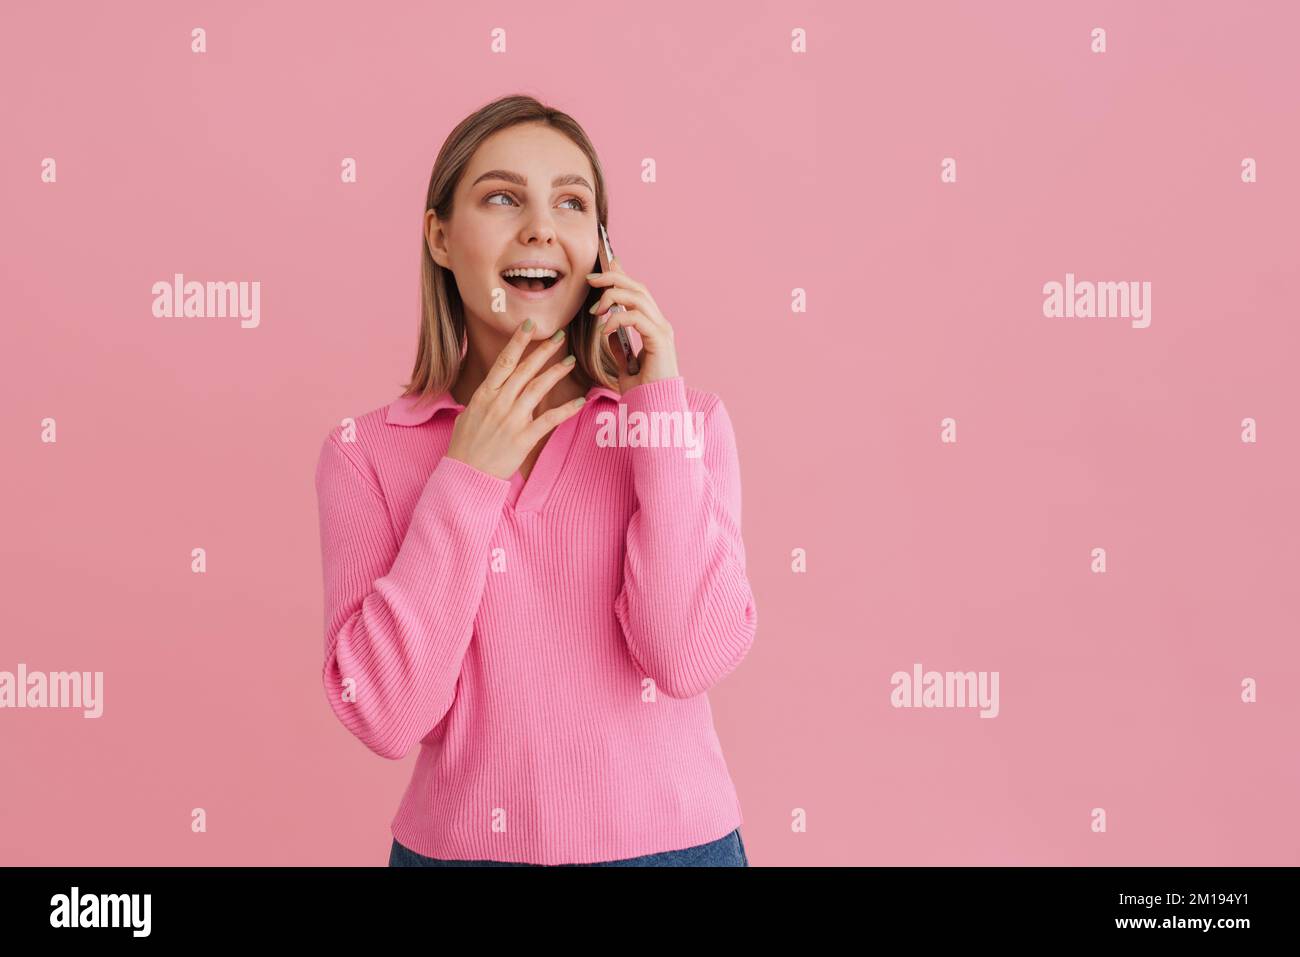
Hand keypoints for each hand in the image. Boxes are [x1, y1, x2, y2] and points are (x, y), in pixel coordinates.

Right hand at [444, 319, 585, 479]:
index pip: (504, 361)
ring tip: (569, 361)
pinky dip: (565, 410)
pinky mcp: (523, 438)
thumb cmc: (464, 446)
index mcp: (484, 394)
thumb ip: (483, 400)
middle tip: (559, 335)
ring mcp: (511, 420)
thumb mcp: (467, 415)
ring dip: (555, 373)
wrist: (465, 474)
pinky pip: (548, 420)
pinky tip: (579, 402)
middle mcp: (499, 403)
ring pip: (537, 389)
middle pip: (524, 370)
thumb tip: (490, 390)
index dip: (518, 341)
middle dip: (543, 350)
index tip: (529, 324)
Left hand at [585, 255, 678, 391]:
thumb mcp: (626, 367)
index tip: (601, 270)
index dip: (621, 276)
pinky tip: (605, 330)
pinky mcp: (659, 340)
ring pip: (638, 297)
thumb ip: (620, 349)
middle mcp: (660, 324)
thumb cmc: (643, 393)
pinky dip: (618, 319)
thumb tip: (610, 333)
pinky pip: (636, 318)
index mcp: (653, 327)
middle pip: (638, 287)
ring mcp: (662, 331)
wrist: (654, 411)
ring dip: (612, 297)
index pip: (638, 292)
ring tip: (595, 311)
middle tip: (590, 280)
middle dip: (613, 278)